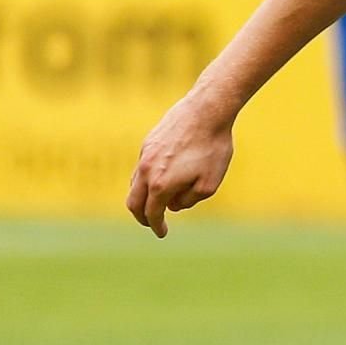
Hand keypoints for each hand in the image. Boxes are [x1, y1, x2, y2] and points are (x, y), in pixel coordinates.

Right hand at [127, 93, 234, 238]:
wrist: (206, 111)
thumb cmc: (212, 148)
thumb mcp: (209, 184)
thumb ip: (189, 200)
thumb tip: (173, 205)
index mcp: (159, 185)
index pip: (151, 213)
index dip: (156, 226)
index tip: (162, 233)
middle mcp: (146, 170)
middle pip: (133, 202)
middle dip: (141, 216)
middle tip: (152, 223)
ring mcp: (144, 155)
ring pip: (135, 184)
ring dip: (143, 197)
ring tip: (158, 202)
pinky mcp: (148, 142)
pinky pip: (141, 168)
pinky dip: (146, 180)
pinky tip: (160, 179)